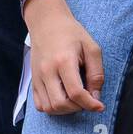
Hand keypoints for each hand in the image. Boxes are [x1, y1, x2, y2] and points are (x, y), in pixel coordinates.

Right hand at [24, 0, 105, 114]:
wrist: (47, 23)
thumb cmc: (72, 34)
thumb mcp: (91, 48)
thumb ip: (96, 73)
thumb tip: (96, 96)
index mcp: (64, 61)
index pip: (75, 92)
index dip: (90, 104)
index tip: (100, 106)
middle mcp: (47, 71)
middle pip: (61, 104)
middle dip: (78, 107)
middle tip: (88, 99)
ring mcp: (37, 77)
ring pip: (49, 108)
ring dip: (66, 110)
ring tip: (76, 99)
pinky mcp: (33, 81)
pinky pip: (40, 105)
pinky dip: (53, 108)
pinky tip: (64, 99)